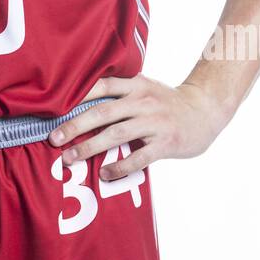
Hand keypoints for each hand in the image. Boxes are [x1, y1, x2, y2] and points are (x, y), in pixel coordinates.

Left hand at [48, 75, 226, 179]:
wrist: (206, 110)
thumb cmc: (166, 103)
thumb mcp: (145, 89)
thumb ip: (120, 94)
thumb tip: (81, 107)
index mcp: (136, 85)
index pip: (102, 86)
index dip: (77, 96)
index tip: (54, 109)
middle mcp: (143, 101)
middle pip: (103, 111)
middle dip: (75, 125)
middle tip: (53, 138)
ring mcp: (155, 122)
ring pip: (116, 134)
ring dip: (90, 147)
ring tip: (70, 159)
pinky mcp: (166, 143)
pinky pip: (139, 157)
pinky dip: (120, 166)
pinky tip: (104, 174)